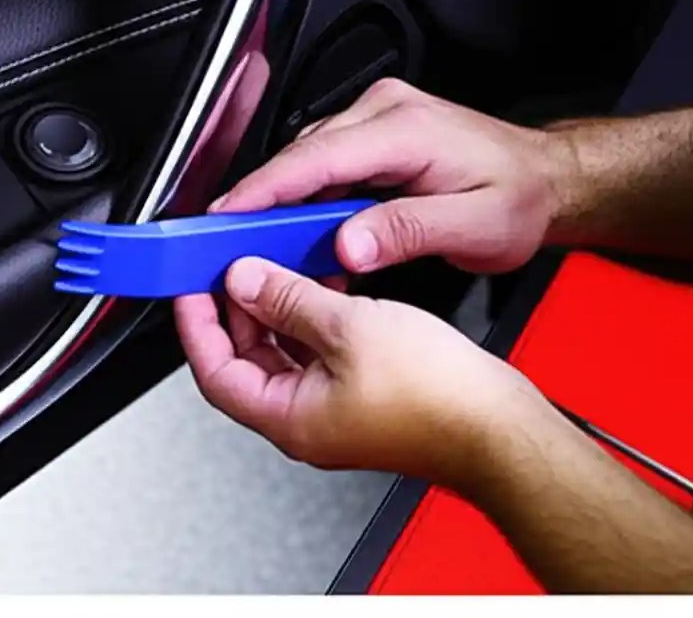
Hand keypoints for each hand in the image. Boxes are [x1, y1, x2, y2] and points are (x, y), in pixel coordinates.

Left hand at [174, 256, 551, 490]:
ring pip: (286, 354)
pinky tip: (328, 285)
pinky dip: (314, 317)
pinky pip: (322, 354)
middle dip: (238, 309)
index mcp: (289, 417)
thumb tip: (246, 280)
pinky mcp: (365, 398)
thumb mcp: (350, 329)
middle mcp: (307, 422)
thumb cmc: (440, 399)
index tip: (191, 286)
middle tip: (235, 264)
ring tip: (281, 265)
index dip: (197, 324)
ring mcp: (336, 412)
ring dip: (279, 308)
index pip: (214, 371)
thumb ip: (288, 301)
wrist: (501, 428)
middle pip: (247, 361)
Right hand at [210, 78, 573, 274]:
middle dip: (261, 202)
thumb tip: (350, 245)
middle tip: (234, 248)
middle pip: (301, 157)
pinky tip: (307, 239)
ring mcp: (377, 120)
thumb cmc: (520, 197)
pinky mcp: (374, 136)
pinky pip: (324, 166)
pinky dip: (307, 202)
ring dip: (284, 205)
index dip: (263, 188)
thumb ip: (408, 232)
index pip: (315, 157)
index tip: (228, 216)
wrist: (547, 179)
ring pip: (307, 161)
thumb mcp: (474, 226)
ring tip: (268, 252)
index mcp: (406, 129)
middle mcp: (385, 113)